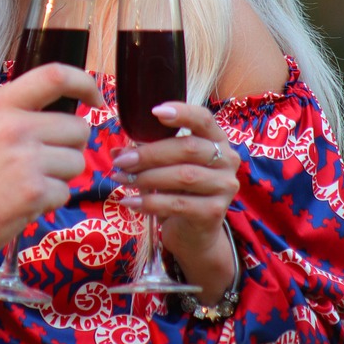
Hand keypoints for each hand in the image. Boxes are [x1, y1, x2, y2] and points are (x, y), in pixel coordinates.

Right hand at [0, 63, 100, 266]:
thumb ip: (15, 113)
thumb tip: (61, 110)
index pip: (54, 76)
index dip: (84, 83)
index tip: (96, 98)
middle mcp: (14, 127)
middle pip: (78, 128)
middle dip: (71, 147)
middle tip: (45, 162)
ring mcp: (25, 160)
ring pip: (77, 162)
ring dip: (61, 177)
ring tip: (27, 184)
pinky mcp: (32, 192)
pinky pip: (65, 192)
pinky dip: (50, 202)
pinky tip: (22, 203)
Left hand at [112, 100, 239, 297]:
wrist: (194, 232)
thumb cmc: (178, 190)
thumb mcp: (163, 167)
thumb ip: (144, 154)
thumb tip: (117, 152)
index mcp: (216, 139)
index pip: (204, 119)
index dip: (182, 112)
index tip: (154, 111)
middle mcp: (227, 160)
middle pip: (188, 148)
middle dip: (149, 154)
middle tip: (121, 161)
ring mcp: (224, 187)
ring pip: (183, 176)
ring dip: (146, 177)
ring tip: (121, 180)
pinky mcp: (215, 212)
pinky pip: (178, 204)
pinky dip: (149, 202)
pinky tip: (130, 202)